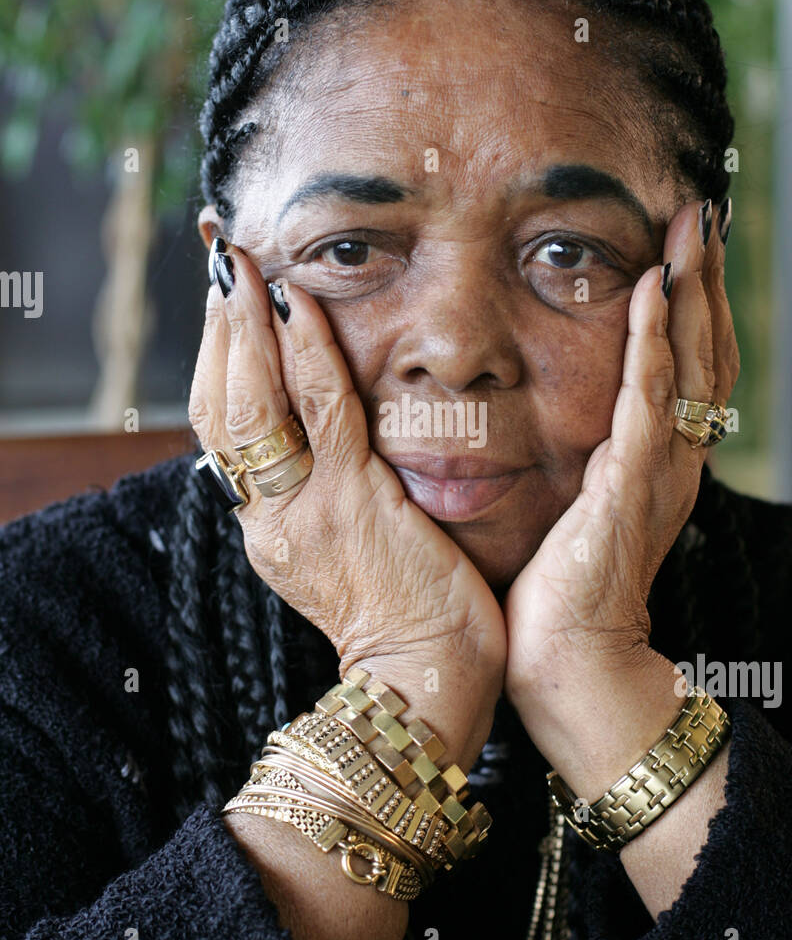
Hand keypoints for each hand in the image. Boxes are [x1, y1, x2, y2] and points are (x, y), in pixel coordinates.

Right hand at [188, 241, 505, 769]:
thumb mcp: (340, 553)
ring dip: (248, 326)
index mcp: (265, 526)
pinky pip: (321, 414)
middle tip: (222, 259)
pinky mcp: (353, 502)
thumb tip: (321, 439)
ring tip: (246, 267)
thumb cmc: (402, 615)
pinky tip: (300, 306)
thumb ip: (320, 496)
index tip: (223, 300)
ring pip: (254, 403)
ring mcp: (306, 508)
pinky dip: (305, 355)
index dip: (216, 359)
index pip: (222, 427)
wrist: (427, 680)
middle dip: (219, 326)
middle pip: (221, 406)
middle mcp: (269, 514)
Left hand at [502, 198, 738, 780]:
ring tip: (691, 227)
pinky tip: (653, 290)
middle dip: (704, 279)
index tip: (682, 247)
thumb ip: (580, 465)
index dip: (691, 306)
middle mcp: (673, 462)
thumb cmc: (558, 600)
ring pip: (689, 363)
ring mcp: (658, 473)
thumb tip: (558, 427)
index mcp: (658, 465)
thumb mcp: (575, 513)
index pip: (687, 369)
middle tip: (701, 212)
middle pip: (704, 352)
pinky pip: (648, 401)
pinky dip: (654, 342)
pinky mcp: (629, 487)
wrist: (569, 667)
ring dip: (691, 290)